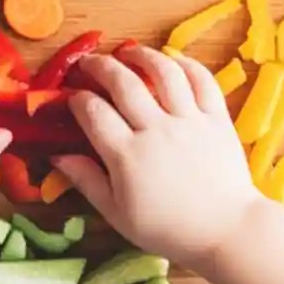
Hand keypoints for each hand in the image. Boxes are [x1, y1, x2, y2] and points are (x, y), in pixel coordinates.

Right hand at [54, 47, 283, 283]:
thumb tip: (57, 156)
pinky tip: (171, 60)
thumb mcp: (118, 214)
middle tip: (90, 63)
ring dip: (141, 55)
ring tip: (128, 52)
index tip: (73, 97)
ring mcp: (189, 121)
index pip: (93, 113)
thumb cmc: (168, 229)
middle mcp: (156, 130)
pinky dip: (185, 64)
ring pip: (163, 72)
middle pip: (122, 83)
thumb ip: (87, 181)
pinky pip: (201, 80)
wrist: (226, 231)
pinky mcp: (217, 118)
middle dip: (100, 67)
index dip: (77, 99)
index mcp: (127, 156)